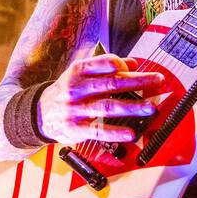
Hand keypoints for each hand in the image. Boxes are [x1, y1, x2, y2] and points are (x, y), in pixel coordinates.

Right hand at [38, 53, 165, 145]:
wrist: (39, 114)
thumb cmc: (66, 91)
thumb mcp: (80, 75)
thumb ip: (105, 68)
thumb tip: (133, 63)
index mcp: (78, 71)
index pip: (105, 63)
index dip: (123, 65)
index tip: (139, 68)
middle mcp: (77, 88)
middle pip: (112, 83)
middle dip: (138, 81)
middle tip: (158, 80)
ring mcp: (76, 109)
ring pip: (108, 106)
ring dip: (132, 107)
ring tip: (151, 107)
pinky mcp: (76, 128)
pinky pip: (98, 131)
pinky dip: (115, 132)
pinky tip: (131, 134)